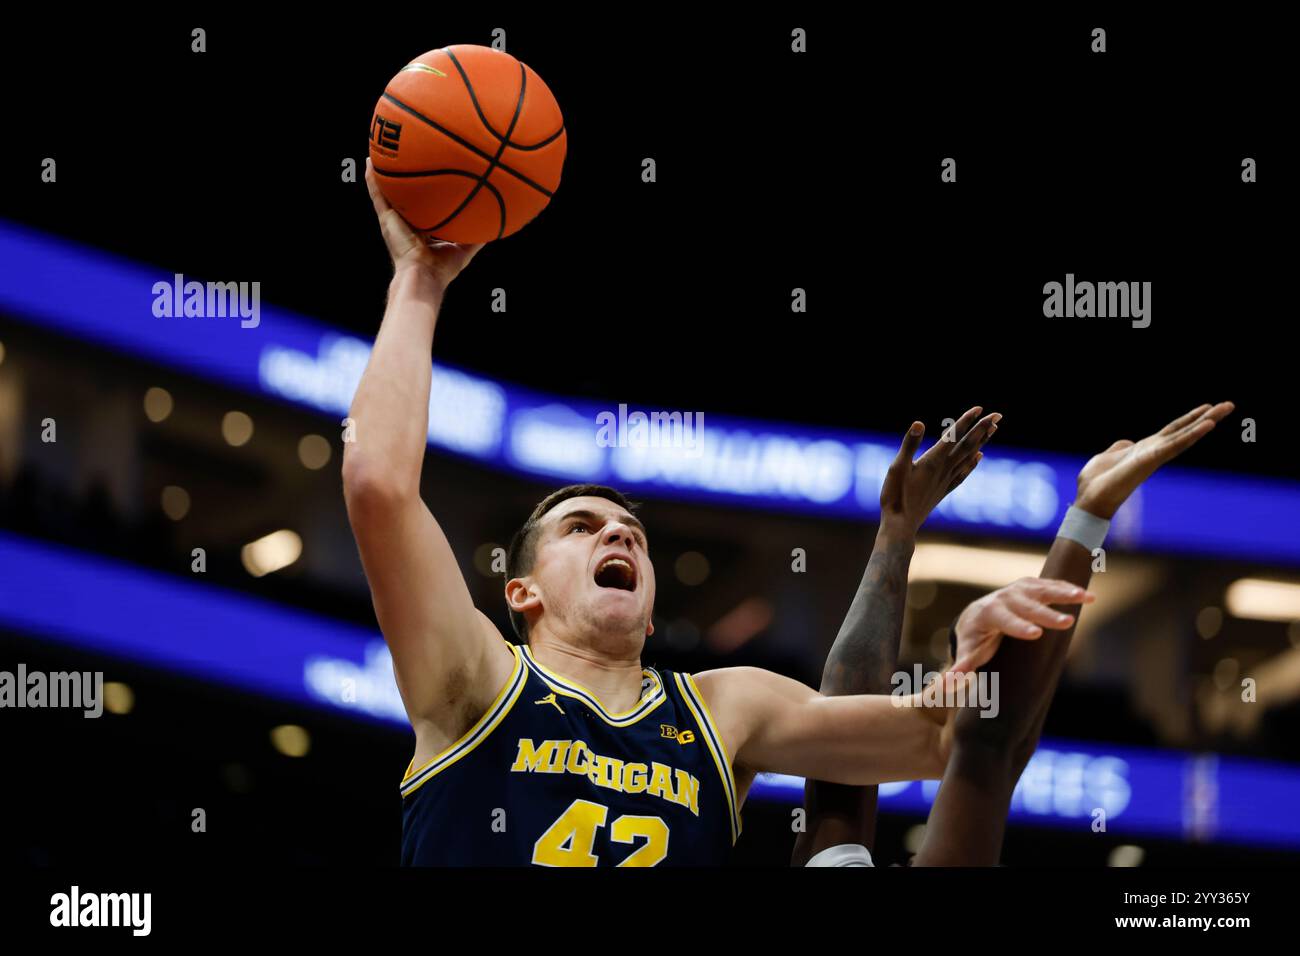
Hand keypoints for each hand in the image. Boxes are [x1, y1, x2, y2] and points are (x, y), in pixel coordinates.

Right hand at [365, 158, 483, 283]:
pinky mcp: (386, 219)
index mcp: (422, 231)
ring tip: (380, 153)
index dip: (427, 197)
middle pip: (405, 198)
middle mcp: (407, 223)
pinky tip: (369, 162)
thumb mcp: (464, 249)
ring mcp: (394, 220)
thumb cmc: (442, 269)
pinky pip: (377, 195)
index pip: (424, 209)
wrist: (423, 275)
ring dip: (383, 175)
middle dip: (405, 182)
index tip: (430, 181)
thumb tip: (494, 226)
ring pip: (387, 192)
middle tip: (404, 159)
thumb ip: (476, 237)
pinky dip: (372, 178)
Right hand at [879, 405, 999, 536]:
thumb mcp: (897, 467)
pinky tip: (979, 457)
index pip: (953, 436)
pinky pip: (963, 473)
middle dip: (982, 429)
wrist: (901, 526)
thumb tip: (919, 423)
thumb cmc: (895, 496)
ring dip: (981, 441)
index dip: (966, 421)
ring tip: (993, 430)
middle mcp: (944, 469)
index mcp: (933, 461)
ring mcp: (946, 480)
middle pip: (967, 445)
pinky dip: (973, 462)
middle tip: (998, 415)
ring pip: (968, 457)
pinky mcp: (943, 490)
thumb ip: (909, 445)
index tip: (980, 409)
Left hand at [950, 577, 1095, 674]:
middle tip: (1066, 623)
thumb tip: (944, 686)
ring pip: (1043, 590)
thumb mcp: (970, 653)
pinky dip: (1069, 589)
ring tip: (1086, 598)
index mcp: (989, 614)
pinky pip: (1052, 585)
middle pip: (1027, 605)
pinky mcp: (1032, 586)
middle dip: (1046, 614)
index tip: (1035, 633)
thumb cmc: (976, 640)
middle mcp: (1004, 597)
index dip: (1019, 626)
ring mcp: (1019, 589)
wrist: (978, 614)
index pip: (1005, 620)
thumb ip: (961, 668)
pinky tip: (1088, 596)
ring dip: (1064, 594)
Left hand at [1075, 402, 1234, 518]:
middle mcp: (1154, 451)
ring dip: (1206, 421)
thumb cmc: (1097, 482)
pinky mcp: (1150, 460)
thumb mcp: (1108, 456)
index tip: (1208, 406)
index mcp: (1146, 448)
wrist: (1089, 497)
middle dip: (1207, 417)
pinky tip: (1207, 425)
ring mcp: (1154, 455)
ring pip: (1186, 435)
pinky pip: (1175, 445)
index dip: (1190, 419)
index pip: (1173, 430)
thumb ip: (1120, 448)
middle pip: (1185, 430)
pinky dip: (1192, 435)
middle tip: (1229, 404)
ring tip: (1225, 408)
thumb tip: (1126, 443)